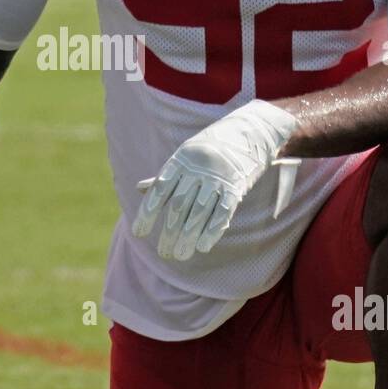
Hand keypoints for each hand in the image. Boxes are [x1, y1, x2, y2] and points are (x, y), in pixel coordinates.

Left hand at [131, 99, 299, 260]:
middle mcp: (197, 169)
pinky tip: (203, 247)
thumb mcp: (185, 157)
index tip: (138, 233)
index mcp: (180, 161)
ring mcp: (217, 178)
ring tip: (180, 256)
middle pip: (179, 205)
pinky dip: (212, 230)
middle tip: (164, 253)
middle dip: (170, 232)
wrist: (249, 132)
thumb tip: (140, 189)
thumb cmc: (209, 150)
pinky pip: (223, 211)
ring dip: (188, 236)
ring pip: (199, 211)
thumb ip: (166, 176)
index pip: (160, 189)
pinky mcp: (237, 186)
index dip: (148, 212)